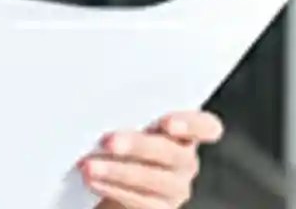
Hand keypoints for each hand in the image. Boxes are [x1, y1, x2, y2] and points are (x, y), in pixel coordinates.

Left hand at [80, 110, 223, 208]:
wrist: (110, 175)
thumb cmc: (117, 137)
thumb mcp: (125, 121)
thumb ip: (126, 111)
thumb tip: (97, 98)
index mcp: (183, 132)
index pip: (206, 127)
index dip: (192, 124)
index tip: (167, 123)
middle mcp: (185, 160)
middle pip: (172, 153)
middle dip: (138, 146)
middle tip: (108, 141)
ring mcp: (175, 187)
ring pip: (154, 180)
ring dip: (118, 171)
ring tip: (88, 166)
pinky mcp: (159, 208)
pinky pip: (141, 202)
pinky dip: (112, 189)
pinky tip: (92, 181)